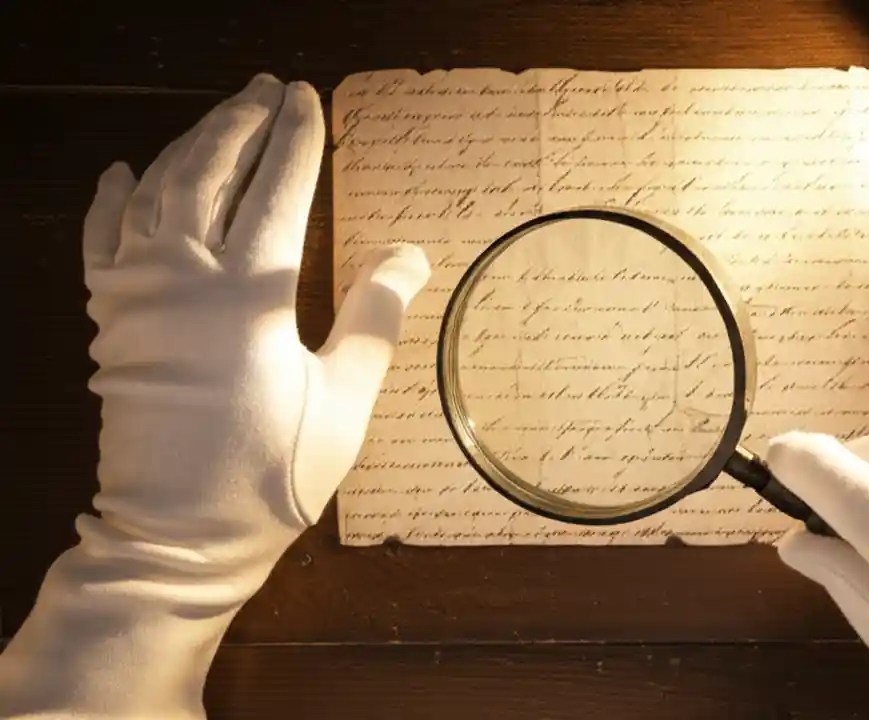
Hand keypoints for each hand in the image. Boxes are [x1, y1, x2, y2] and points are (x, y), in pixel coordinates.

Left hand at [0, 74, 428, 717]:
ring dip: (189, 146)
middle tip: (268, 89)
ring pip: (157, 194)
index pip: (277, 191)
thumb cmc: (273, 472)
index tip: (309, 99)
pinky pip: (100, 243)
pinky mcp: (110, 323)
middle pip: (211, 174)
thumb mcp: (345, 399)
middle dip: (241, 123)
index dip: (296, 141)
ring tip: (222, 115)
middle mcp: (184, 278)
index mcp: (249, 295)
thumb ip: (375, 318)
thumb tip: (412, 255)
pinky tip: (121, 172)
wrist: (177, 534)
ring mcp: (137, 297)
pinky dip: (111, 202)